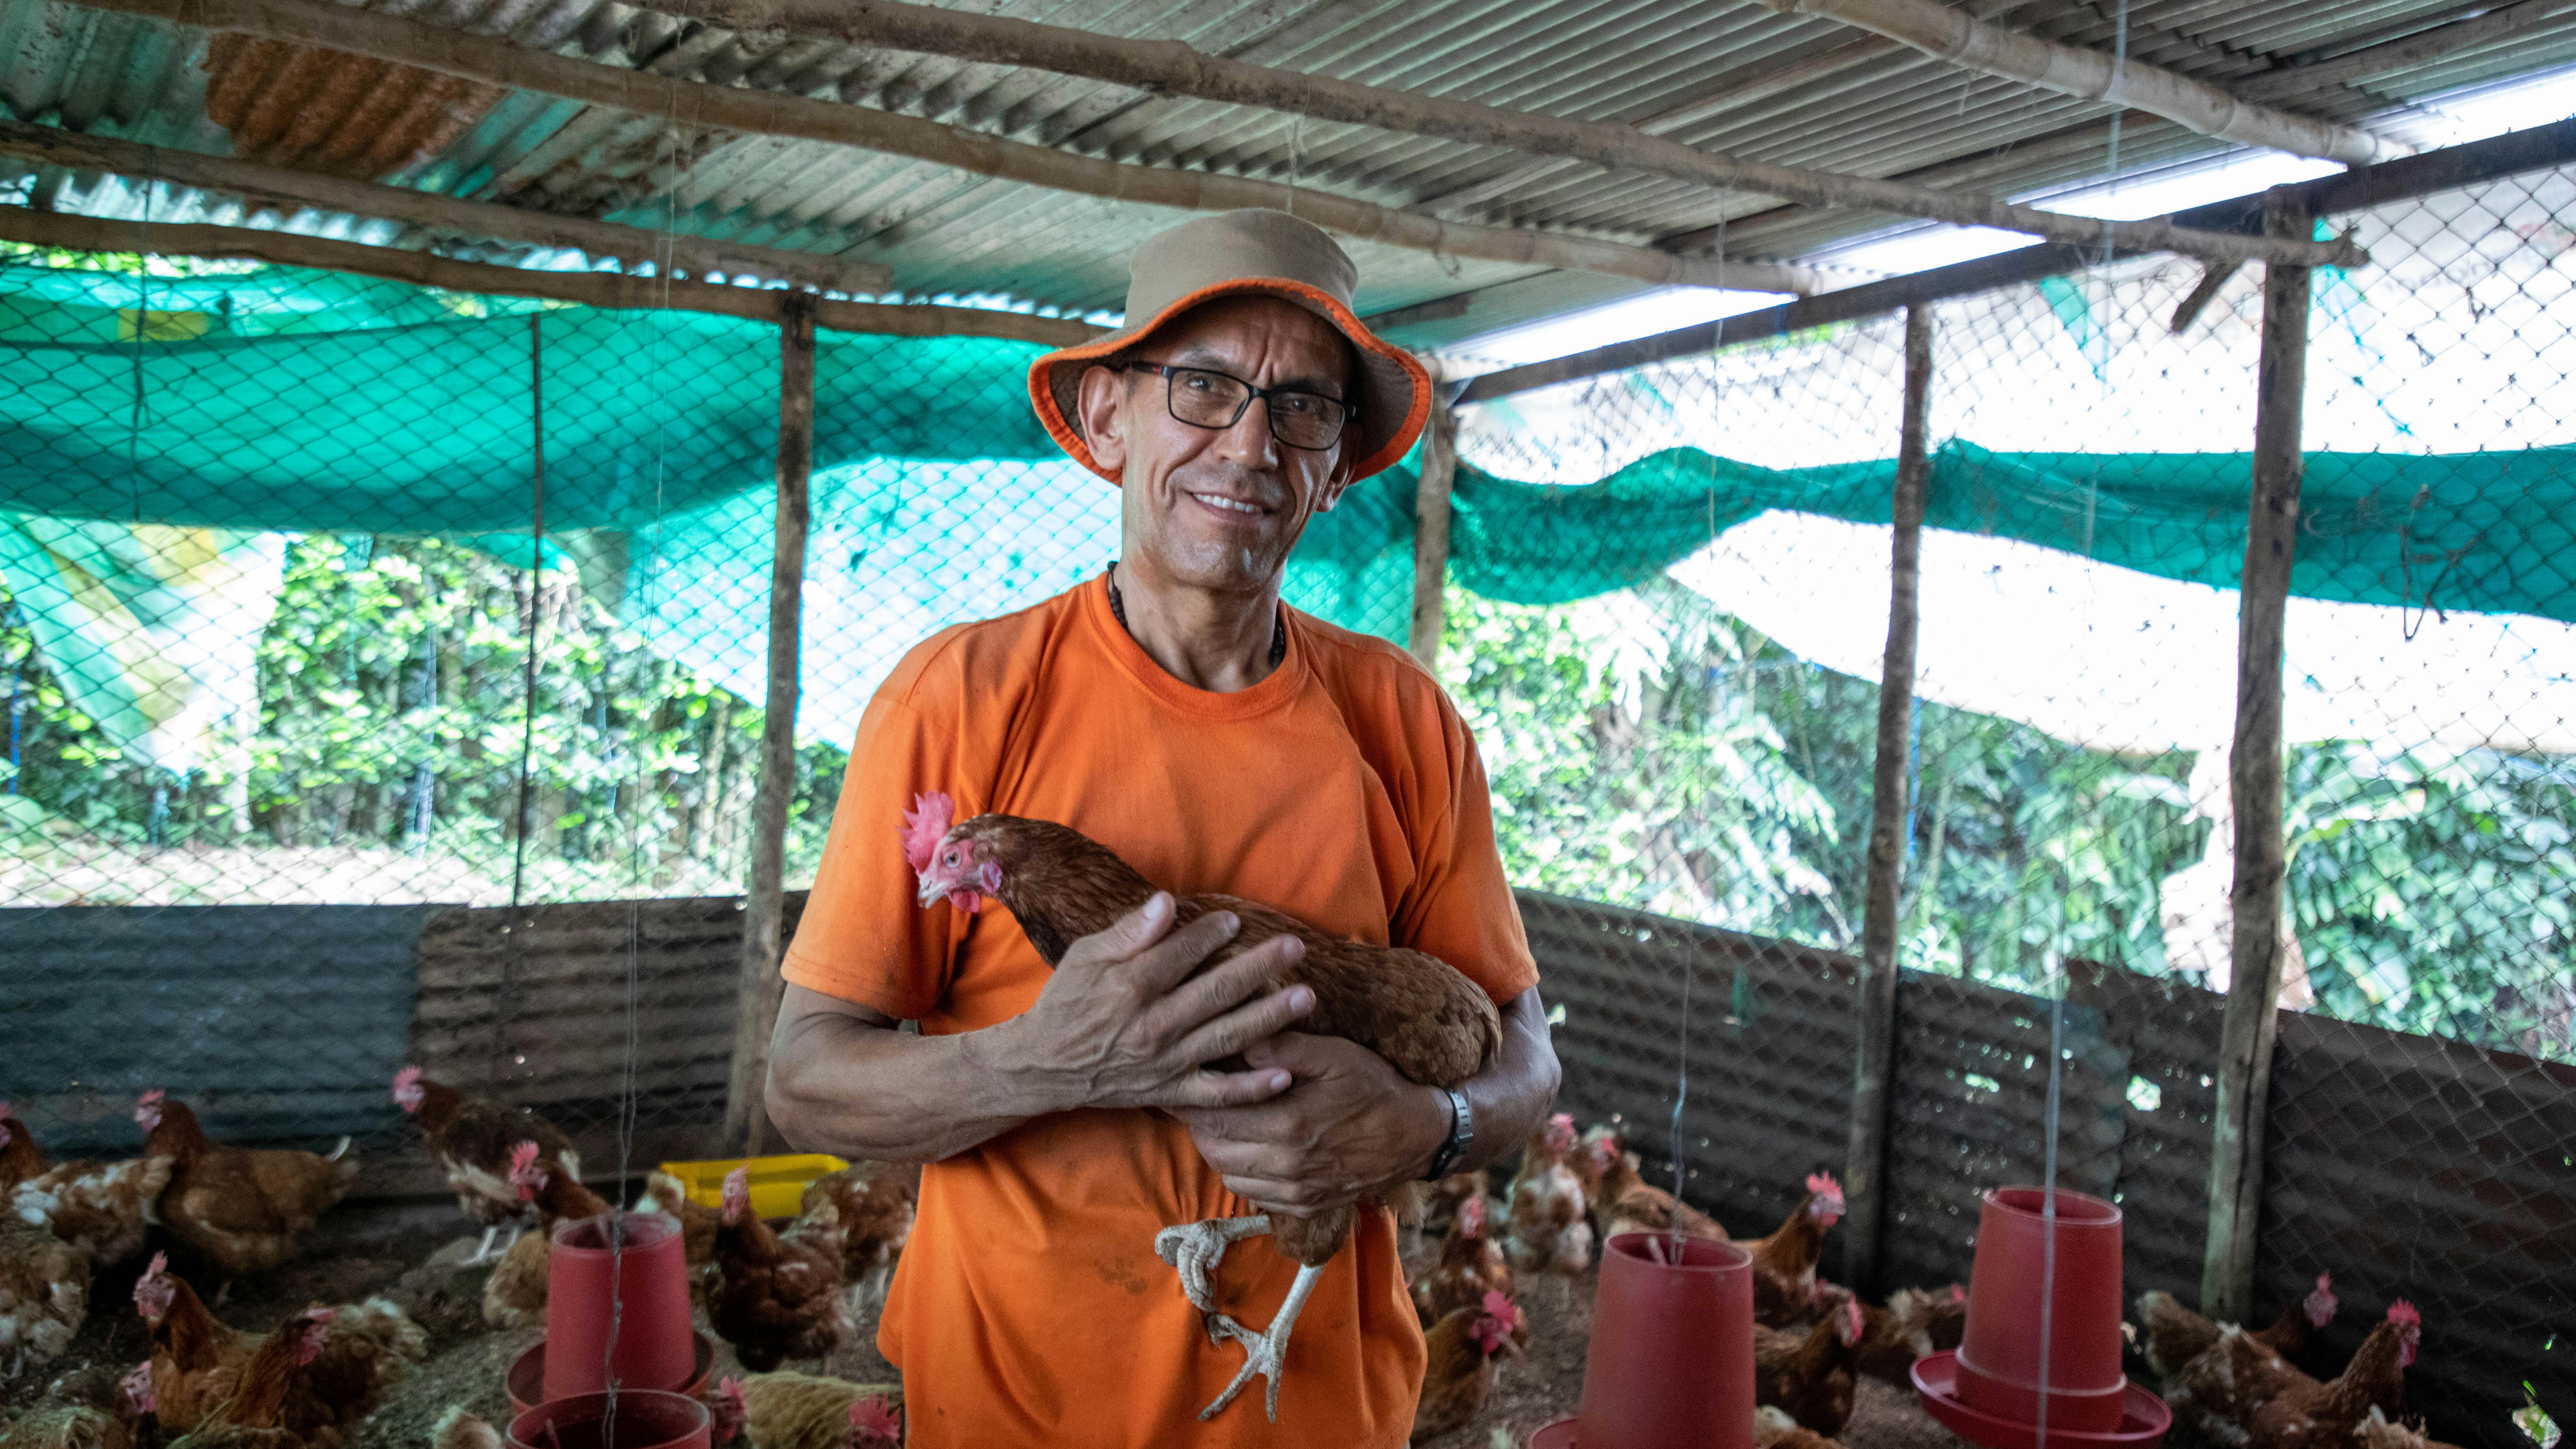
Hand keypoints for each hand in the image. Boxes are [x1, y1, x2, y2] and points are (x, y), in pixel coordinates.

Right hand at [973, 893, 1316, 1114]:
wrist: (1043, 1066)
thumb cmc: (1066, 1002)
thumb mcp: (1085, 958)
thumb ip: (1128, 933)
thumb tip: (1166, 903)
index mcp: (1131, 987)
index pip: (1182, 953)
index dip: (1212, 934)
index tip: (1236, 920)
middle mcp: (1153, 1025)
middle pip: (1217, 991)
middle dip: (1259, 967)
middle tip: (1295, 947)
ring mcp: (1165, 1062)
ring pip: (1227, 1037)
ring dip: (1270, 1017)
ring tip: (1306, 997)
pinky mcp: (1170, 1091)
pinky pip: (1217, 1094)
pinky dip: (1251, 1088)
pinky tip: (1284, 1075)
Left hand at [1173, 1033, 1452, 1217]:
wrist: (1416, 1137)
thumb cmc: (1375, 1087)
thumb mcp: (1335, 1056)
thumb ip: (1285, 1048)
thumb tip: (1241, 1037)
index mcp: (1289, 1123)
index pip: (1216, 1114)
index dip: (1190, 1097)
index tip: (1175, 1079)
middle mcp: (1286, 1164)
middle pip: (1214, 1146)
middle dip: (1196, 1121)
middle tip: (1187, 1097)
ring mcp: (1294, 1191)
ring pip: (1228, 1172)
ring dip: (1215, 1146)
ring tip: (1214, 1119)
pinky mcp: (1303, 1205)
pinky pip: (1252, 1192)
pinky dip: (1239, 1171)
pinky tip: (1244, 1147)